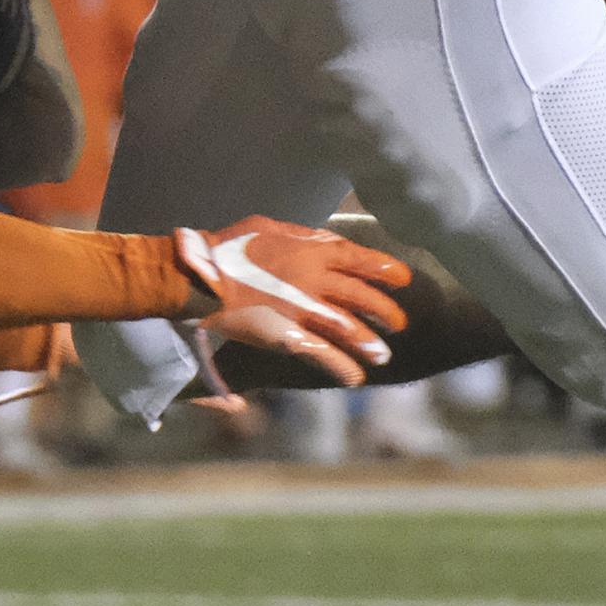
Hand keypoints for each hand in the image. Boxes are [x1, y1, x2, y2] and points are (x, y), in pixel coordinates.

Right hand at [175, 218, 409, 388]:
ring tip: (384, 356)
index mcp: (311, 251)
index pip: (358, 259)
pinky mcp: (287, 334)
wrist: (203, 276)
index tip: (402, 278)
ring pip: (347, 327)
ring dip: (368, 343)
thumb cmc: (229, 247)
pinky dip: (340, 367)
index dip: (384, 269)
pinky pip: (321, 353)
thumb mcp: (269, 227)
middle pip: (360, 296)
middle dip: (384, 310)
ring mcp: (303, 309)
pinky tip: (355, 378)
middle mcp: (314, 279)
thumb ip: (301, 235)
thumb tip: (323, 240)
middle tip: (399, 322)